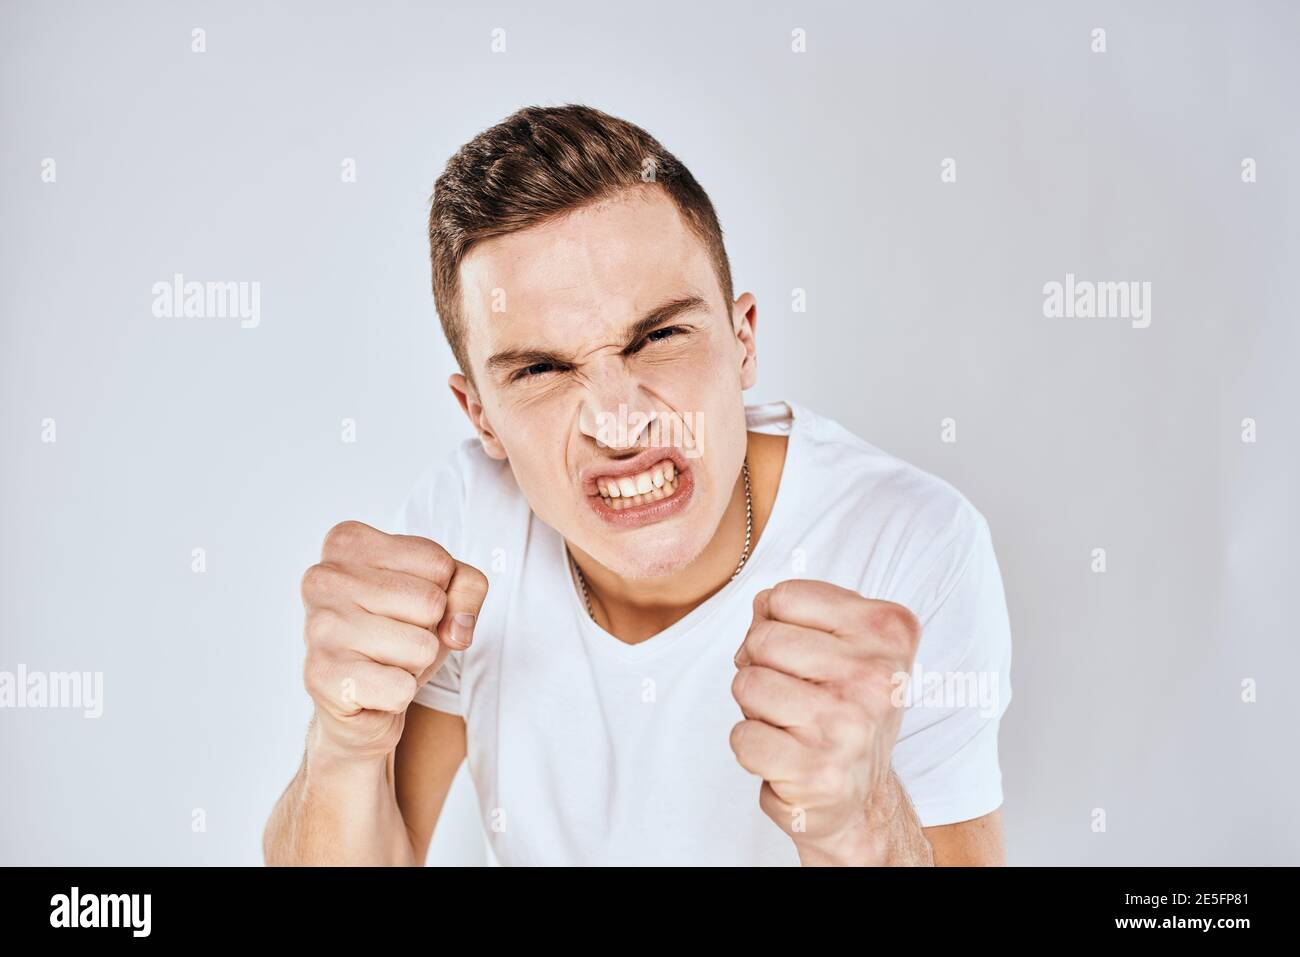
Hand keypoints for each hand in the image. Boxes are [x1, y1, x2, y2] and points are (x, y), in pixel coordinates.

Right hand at [300, 521, 487, 761]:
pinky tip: (372, 686)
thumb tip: (457, 630)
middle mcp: (324, 578)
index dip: (440, 593)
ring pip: (421, 647)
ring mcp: (318, 626)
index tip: (406, 605)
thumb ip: (468, 587)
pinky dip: (398, 695)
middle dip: (428, 630)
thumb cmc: (400, 630)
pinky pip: (400, 688)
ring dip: (415, 664)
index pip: (439, 564)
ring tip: (385, 661)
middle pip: (431, 603)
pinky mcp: (320, 676)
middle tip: (397, 638)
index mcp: (349, 542)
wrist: (362, 695)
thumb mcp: (443, 592)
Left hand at [730, 580, 920, 864]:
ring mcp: (848, 725)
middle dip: (761, 667)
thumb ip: (797, 611)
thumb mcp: (842, 644)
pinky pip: (742, 738)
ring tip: (791, 725)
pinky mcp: (818, 772)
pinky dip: (751, 748)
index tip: (804, 657)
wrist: (862, 798)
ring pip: (746, 685)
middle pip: (761, 639)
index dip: (776, 625)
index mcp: (888, 630)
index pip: (784, 596)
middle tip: (793, 696)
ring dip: (755, 708)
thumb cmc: (842, 711)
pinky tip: (785, 756)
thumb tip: (761, 604)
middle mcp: (876, 676)